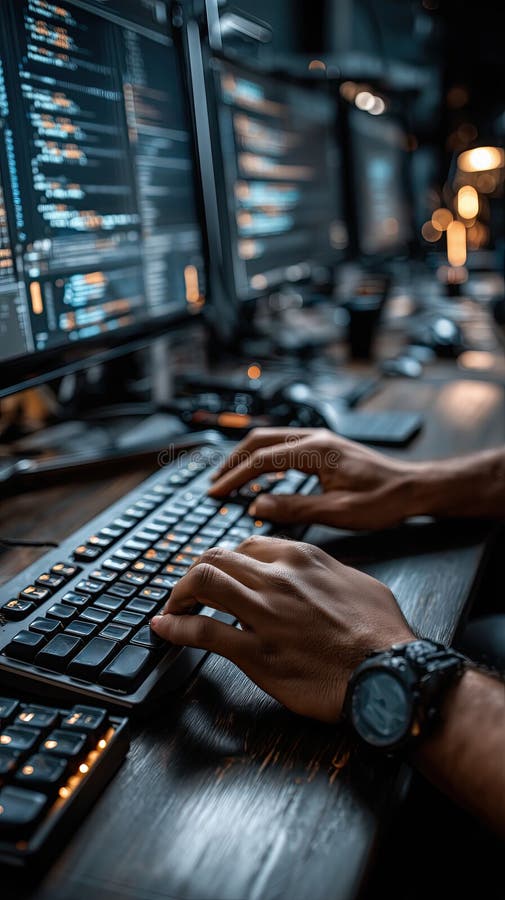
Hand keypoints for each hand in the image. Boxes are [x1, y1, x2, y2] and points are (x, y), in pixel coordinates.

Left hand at [150, 537, 413, 721]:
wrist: (390, 673)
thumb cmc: (382, 632)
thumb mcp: (358, 583)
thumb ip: (327, 571)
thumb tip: (314, 573)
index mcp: (302, 558)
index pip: (246, 546)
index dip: (226, 561)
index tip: (219, 576)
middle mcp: (278, 579)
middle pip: (216, 558)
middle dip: (194, 573)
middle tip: (187, 592)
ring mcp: (264, 613)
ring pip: (203, 582)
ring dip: (179, 593)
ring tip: (172, 607)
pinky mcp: (256, 652)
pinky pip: (203, 632)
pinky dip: (176, 628)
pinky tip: (164, 629)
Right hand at [208, 427, 421, 529]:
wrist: (414, 488)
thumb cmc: (384, 501)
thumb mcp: (338, 512)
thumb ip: (295, 507)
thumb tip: (256, 506)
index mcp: (316, 451)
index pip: (262, 461)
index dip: (235, 478)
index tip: (215, 494)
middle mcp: (315, 438)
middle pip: (260, 441)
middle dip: (232, 462)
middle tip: (213, 484)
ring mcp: (320, 440)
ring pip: (270, 440)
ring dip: (246, 458)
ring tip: (228, 478)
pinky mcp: (325, 448)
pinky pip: (284, 446)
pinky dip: (263, 458)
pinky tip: (259, 475)